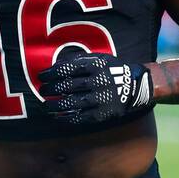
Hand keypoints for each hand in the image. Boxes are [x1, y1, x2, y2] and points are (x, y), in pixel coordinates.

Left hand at [37, 51, 152, 125]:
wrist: (136, 86)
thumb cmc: (112, 70)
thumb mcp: (99, 59)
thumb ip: (79, 61)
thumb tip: (55, 67)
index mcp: (96, 66)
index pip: (67, 69)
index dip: (52, 73)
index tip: (42, 76)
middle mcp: (98, 82)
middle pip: (68, 86)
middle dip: (51, 89)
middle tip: (42, 90)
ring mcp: (101, 98)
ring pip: (72, 103)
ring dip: (56, 105)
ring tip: (46, 105)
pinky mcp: (103, 113)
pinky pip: (82, 117)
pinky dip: (68, 118)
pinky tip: (58, 117)